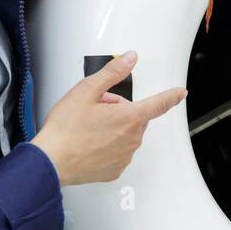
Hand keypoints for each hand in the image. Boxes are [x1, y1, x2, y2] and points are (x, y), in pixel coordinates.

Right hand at [31, 51, 187, 186]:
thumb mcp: (87, 90)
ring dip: (112, 129)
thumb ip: (113, 73)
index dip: (171, 96)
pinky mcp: (114, 170)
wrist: (50, 161)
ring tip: (86, 129)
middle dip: (118, 110)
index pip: (159, 103)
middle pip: (134, 117)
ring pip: (125, 135)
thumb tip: (129, 59)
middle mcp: (132, 139)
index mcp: (129, 118)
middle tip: (93, 111)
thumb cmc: (65, 129)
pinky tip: (88, 145)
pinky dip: (107, 147)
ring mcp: (124, 157)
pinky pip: (117, 153)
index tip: (180, 93)